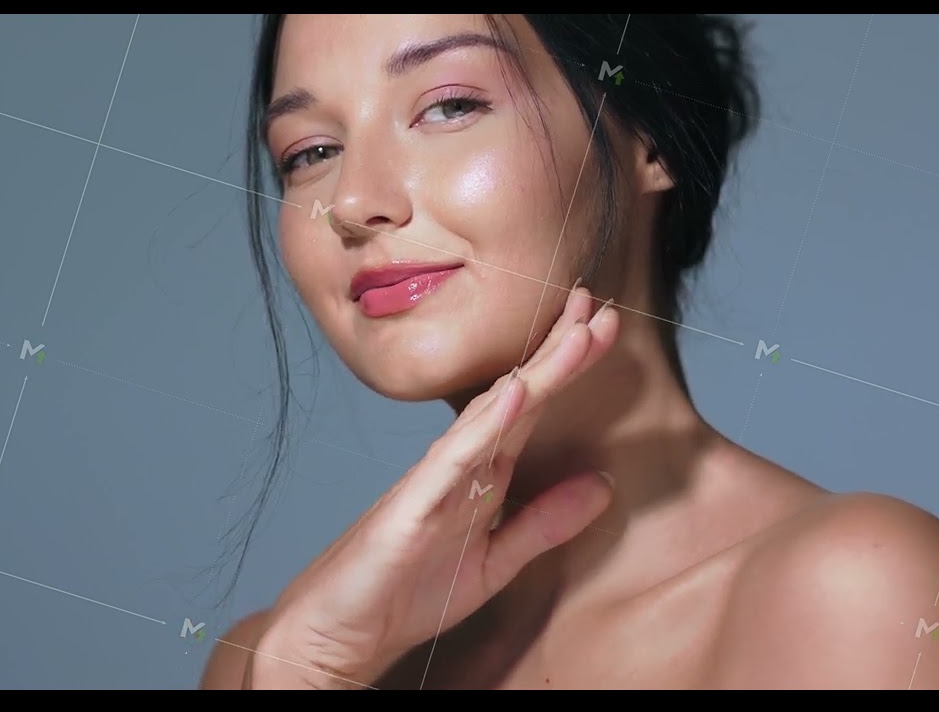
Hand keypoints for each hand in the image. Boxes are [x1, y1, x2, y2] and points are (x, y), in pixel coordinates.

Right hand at [252, 287, 621, 688]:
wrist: (337, 634)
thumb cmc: (405, 594)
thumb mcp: (495, 562)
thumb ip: (543, 523)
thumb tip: (601, 485)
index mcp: (480, 475)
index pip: (530, 408)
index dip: (566, 366)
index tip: (601, 326)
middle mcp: (458, 465)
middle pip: (517, 397)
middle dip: (560, 350)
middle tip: (598, 304)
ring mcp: (432, 482)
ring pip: (491, 415)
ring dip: (537, 372)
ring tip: (574, 332)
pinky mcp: (410, 509)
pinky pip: (452, 460)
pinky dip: (485, 425)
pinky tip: (514, 393)